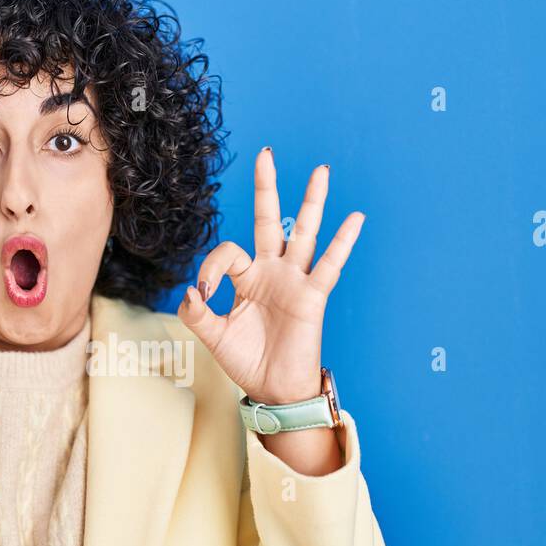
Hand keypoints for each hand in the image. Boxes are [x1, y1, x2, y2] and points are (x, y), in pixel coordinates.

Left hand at [177, 147, 363, 404]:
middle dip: (267, 188)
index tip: (203, 293)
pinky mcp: (312, 297)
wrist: (274, 390)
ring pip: (303, 233)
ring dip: (312, 202)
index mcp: (247, 278)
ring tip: (321, 170)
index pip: (228, 252)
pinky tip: (355, 218)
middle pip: (269, 220)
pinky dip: (342, 242)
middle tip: (266, 155)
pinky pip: (329, 265)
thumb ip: (196, 313)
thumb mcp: (213, 337)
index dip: (210, 268)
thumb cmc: (247, 361)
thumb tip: (190, 291)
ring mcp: (294, 281)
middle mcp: (272, 272)